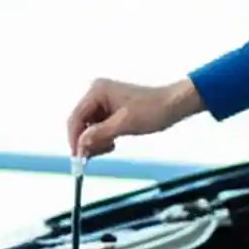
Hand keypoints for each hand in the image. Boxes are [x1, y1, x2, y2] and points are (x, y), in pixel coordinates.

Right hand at [66, 77, 203, 157]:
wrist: (174, 105)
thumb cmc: (153, 110)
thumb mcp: (124, 124)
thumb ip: (100, 134)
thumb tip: (80, 144)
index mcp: (97, 91)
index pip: (76, 118)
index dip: (75, 139)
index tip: (77, 157)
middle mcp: (97, 93)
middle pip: (80, 123)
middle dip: (86, 141)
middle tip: (93, 157)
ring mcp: (103, 101)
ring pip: (88, 128)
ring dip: (96, 141)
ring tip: (110, 146)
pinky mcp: (110, 110)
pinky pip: (98, 128)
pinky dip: (102, 138)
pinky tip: (113, 143)